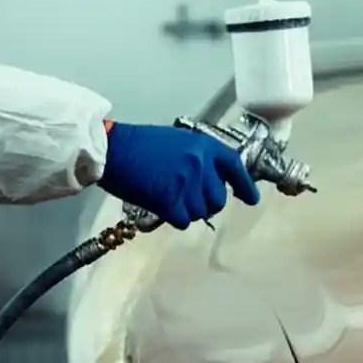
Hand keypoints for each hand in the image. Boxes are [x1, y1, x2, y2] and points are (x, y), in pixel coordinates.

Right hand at [98, 121, 260, 228]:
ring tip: (168, 197)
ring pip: (200, 212)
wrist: (113, 149)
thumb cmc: (141, 144)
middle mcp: (201, 164)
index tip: (250, 200)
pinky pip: (183, 221)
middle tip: (186, 198)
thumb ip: (198, 158)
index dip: (244, 186)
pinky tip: (160, 206)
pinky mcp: (171, 201)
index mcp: (204, 146)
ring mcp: (187, 183)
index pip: (234, 168)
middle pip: (217, 199)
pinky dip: (172, 217)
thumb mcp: (178, 141)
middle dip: (205, 204)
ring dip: (186, 211)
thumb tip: (211, 180)